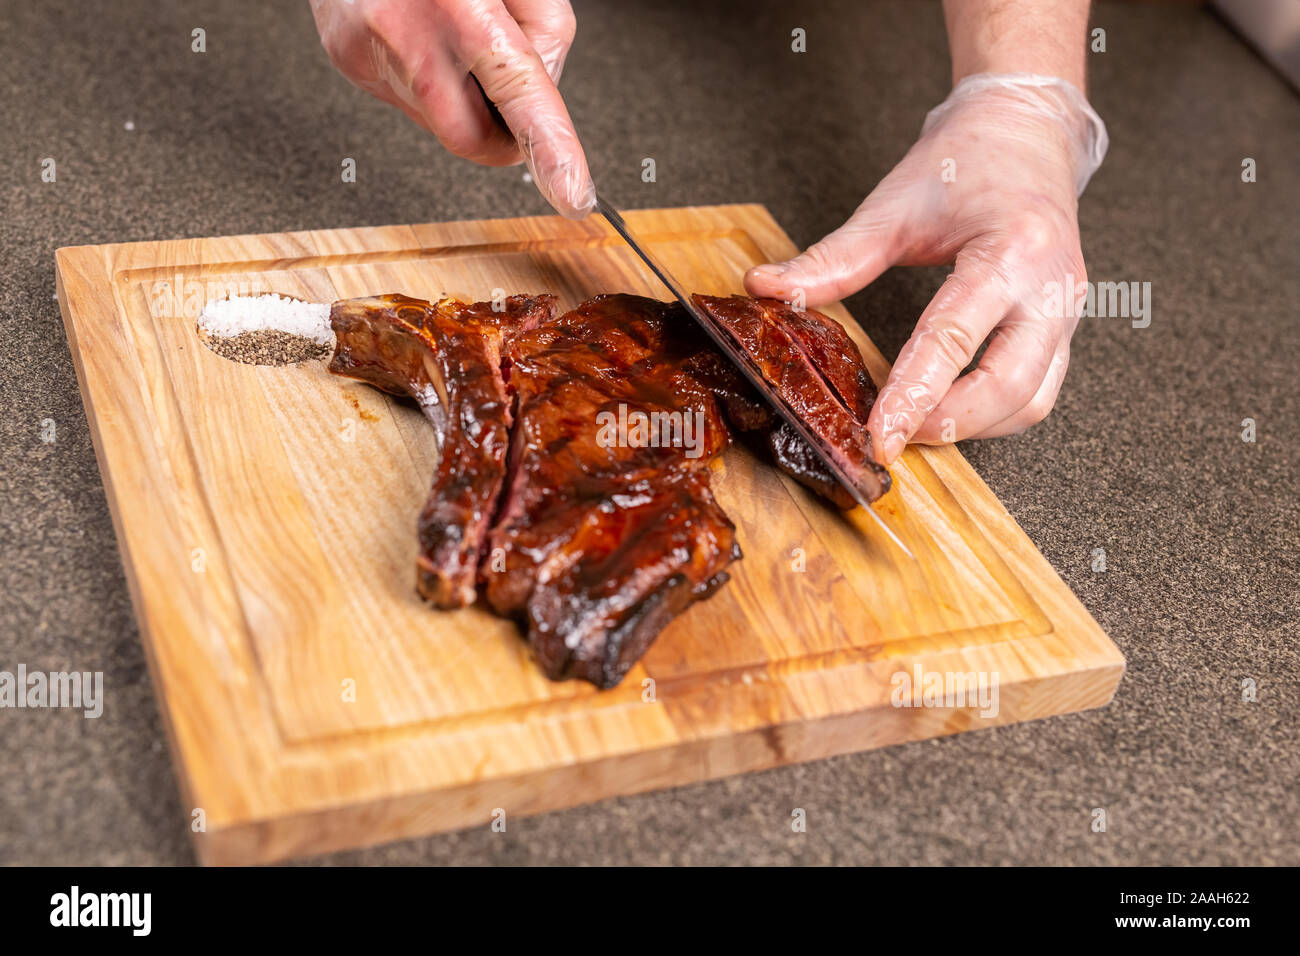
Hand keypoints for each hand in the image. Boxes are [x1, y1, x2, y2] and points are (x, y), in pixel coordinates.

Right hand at [310, 0, 594, 217]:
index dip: (552, 151)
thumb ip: (545, 30)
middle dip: (496, 130)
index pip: (519, 95)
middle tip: (504, 88)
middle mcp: (406, 33)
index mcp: (461, 6)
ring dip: (458, 90)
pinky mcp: (344, 58)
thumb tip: (542, 88)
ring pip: (437, 119)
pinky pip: (404, 94)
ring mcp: (366, 51)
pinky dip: (424, 72)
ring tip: (449, 26)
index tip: (573, 194)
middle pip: (470, 138)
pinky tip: (419, 27)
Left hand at [745, 75, 1107, 463]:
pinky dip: (991, 416)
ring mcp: (1066, 312)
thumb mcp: (892, 208)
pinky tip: (944, 414)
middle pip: (1009, 388)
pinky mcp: (1064, 328)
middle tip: (888, 439)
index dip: (911, 397)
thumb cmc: (965, 162)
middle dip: (946, 425)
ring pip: (1030, 403)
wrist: (1025, 131)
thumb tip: (767, 290)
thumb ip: (832, 260)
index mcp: (1011, 251)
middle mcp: (1052, 288)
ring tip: (911, 428)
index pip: (953, 340)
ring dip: (971, 428)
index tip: (876, 436)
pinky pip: (1036, 393)